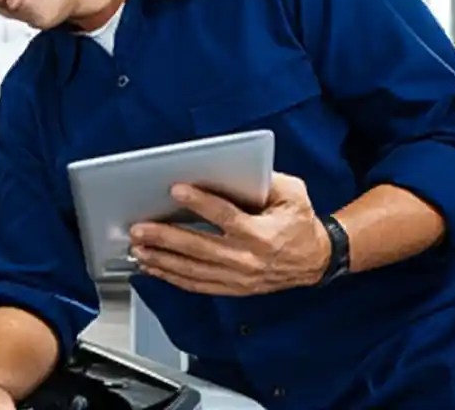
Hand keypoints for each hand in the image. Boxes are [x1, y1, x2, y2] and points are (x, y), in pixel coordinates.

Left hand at [128, 172, 330, 295]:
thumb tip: (233, 166)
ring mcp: (239, 278)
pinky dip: (172, 278)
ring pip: (194, 271)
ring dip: (162, 260)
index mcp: (263, 233)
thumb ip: (265, 180)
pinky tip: (153, 268)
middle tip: (139, 229)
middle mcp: (248, 258)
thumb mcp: (292, 194)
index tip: (175, 190)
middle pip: (200, 247)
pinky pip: (198, 285)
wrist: (315, 260)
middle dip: (165, 238)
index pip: (226, 216)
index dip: (200, 203)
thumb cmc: (299, 222)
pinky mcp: (233, 288)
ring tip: (138, 249)